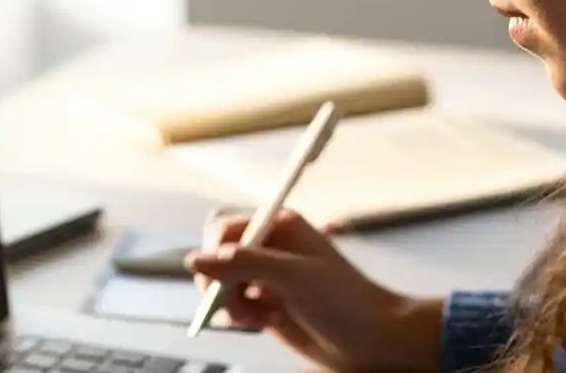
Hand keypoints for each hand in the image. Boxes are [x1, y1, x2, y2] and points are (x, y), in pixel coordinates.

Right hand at [186, 208, 442, 371]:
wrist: (370, 339)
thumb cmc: (345, 302)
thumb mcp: (294, 277)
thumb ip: (244, 263)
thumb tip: (195, 258)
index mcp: (279, 226)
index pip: (223, 228)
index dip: (214, 253)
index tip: (221, 281)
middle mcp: (270, 247)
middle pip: (216, 256)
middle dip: (219, 283)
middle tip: (236, 303)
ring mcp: (267, 276)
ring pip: (220, 284)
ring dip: (231, 304)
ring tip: (260, 316)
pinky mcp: (266, 303)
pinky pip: (233, 306)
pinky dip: (240, 317)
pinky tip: (265, 322)